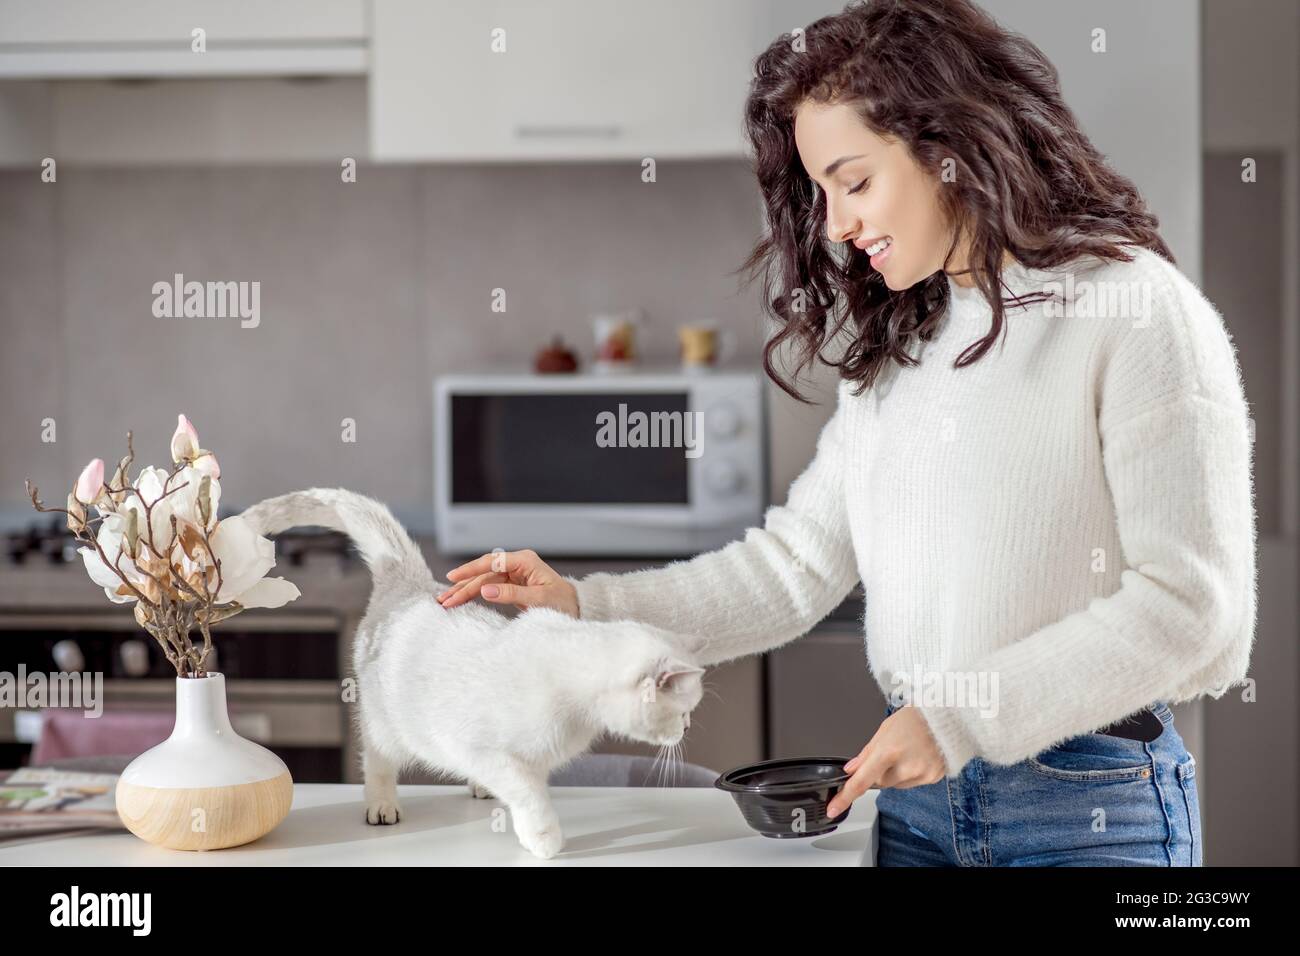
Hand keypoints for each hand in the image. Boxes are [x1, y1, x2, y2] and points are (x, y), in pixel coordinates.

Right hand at [436, 548, 579, 617]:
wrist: (575, 608)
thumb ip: (512, 594)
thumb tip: (485, 590)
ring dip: (464, 591)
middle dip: (463, 585)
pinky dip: (474, 594)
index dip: (471, 569)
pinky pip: (488, 588)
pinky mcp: (510, 584)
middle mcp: (517, 564)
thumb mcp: (539, 599)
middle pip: (484, 572)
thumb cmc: (562, 602)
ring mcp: (513, 574)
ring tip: (446, 601)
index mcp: (525, 560)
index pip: (492, 562)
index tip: (454, 577)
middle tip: (444, 599)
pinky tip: (460, 599)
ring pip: (483, 581)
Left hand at [825, 705, 947, 816]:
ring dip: (895, 773)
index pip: (861, 781)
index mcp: (888, 751)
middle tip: (890, 752)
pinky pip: (912, 783)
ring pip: (896, 784)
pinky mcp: (933, 778)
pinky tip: (918, 757)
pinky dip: (910, 773)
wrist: (948, 717)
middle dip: (879, 771)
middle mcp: (906, 767)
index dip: (845, 797)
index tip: (834, 808)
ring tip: (907, 751)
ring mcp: (921, 774)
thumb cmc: (916, 718)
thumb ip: (866, 753)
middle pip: (880, 782)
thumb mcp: (885, 730)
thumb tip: (851, 769)